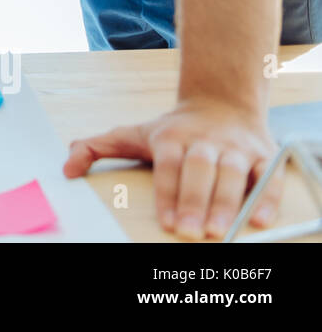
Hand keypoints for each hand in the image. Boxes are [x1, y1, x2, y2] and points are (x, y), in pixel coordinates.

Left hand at [63, 96, 284, 239]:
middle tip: (193, 232)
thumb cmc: (172, 129)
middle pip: (200, 168)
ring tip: (221, 231)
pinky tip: (261, 219)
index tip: (168, 222)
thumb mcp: (131, 133)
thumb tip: (66, 168)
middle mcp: (204, 139)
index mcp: (171, 136)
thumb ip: (96, 148)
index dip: (168, 193)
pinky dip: (267, 197)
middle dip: (196, 201)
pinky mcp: (262, 154)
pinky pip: (268, 175)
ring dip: (229, 203)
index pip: (168, 165)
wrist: (220, 101)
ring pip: (233, 173)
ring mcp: (235, 146)